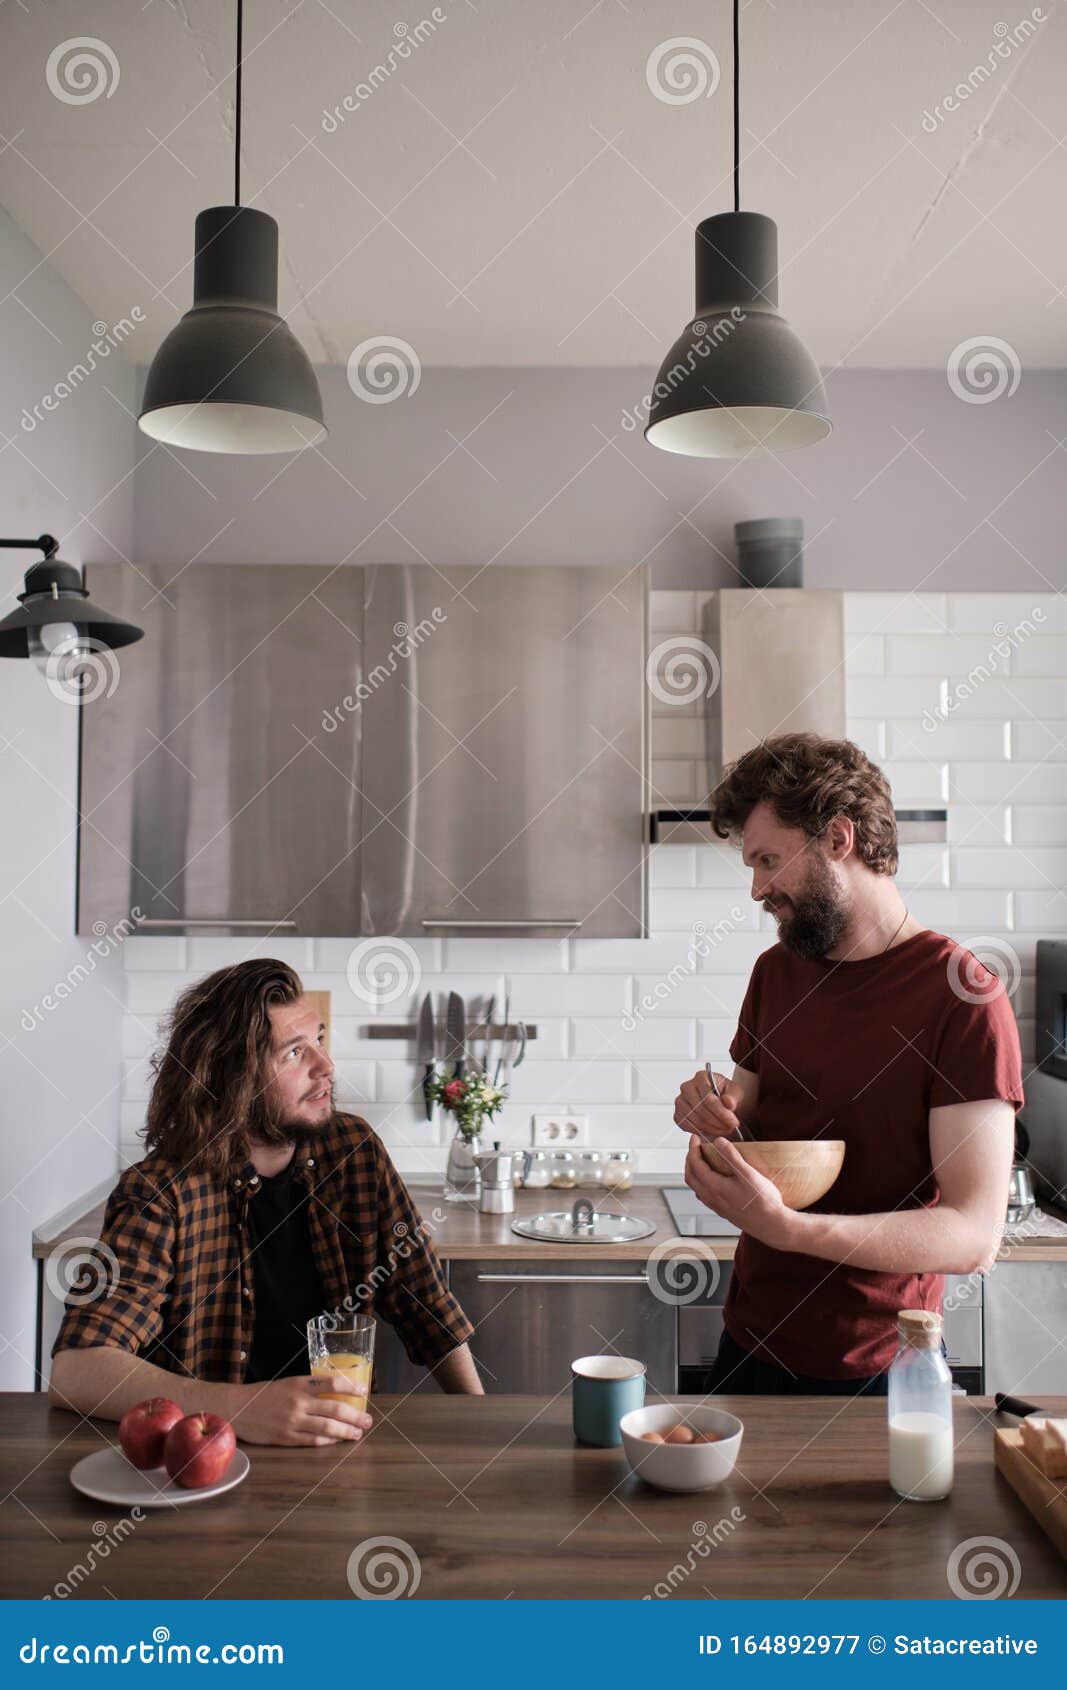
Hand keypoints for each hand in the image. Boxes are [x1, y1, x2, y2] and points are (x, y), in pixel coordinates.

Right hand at [226, 1374, 373, 1446]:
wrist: (239, 1408)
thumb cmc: (264, 1394)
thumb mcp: (288, 1383)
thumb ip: (309, 1388)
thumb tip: (335, 1393)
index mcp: (299, 1383)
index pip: (332, 1382)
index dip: (351, 1387)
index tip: (364, 1391)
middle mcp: (298, 1402)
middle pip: (335, 1408)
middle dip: (355, 1416)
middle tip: (368, 1420)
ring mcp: (293, 1421)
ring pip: (327, 1428)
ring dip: (346, 1431)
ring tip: (357, 1433)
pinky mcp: (286, 1437)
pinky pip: (313, 1441)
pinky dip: (328, 1441)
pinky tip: (337, 1441)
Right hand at [673, 1069, 745, 1139]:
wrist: (719, 1101)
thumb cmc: (726, 1094)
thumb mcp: (736, 1092)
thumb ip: (733, 1096)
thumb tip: (729, 1102)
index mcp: (701, 1077)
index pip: (708, 1098)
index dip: (722, 1113)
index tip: (733, 1122)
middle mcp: (687, 1087)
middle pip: (700, 1110)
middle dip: (718, 1122)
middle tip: (730, 1128)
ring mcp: (680, 1101)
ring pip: (695, 1120)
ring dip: (712, 1129)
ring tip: (724, 1130)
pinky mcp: (678, 1114)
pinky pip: (687, 1126)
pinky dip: (702, 1132)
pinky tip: (713, 1130)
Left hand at [684, 1134, 798, 1251]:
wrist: (772, 1226)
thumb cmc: (763, 1201)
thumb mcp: (749, 1174)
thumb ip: (732, 1157)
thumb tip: (718, 1141)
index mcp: (715, 1187)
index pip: (695, 1164)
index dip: (692, 1149)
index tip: (695, 1137)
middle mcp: (712, 1198)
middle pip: (690, 1176)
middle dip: (690, 1159)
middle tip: (696, 1146)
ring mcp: (716, 1206)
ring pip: (696, 1187)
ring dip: (694, 1171)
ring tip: (703, 1159)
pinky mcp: (723, 1211)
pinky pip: (704, 1195)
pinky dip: (702, 1182)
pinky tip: (713, 1179)